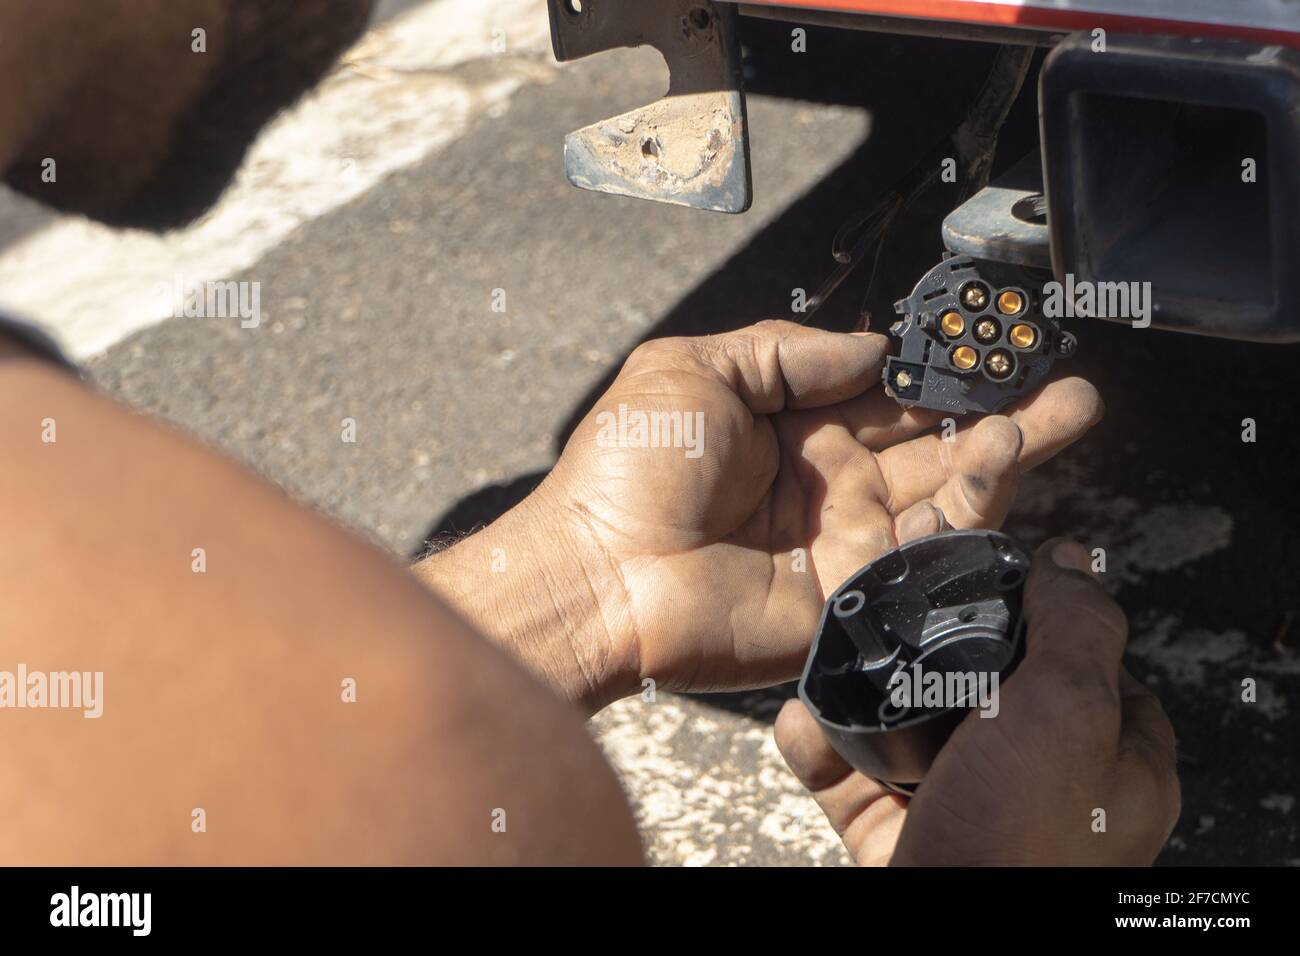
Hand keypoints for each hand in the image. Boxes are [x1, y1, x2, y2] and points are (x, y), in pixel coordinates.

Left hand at [420, 321, 1101, 711]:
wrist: (601, 572)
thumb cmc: (629, 467)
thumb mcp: (696, 369)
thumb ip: (785, 350)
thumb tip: (870, 344)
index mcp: (792, 427)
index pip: (888, 395)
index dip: (943, 373)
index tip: (997, 346)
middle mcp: (829, 484)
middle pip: (933, 447)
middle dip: (1002, 416)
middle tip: (1067, 388)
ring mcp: (844, 542)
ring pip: (942, 498)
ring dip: (1004, 458)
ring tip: (1060, 415)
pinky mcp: (852, 598)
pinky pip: (923, 559)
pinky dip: (967, 521)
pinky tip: (1005, 472)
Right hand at [775, 538, 1180, 865]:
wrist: (944, 951)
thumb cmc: (1019, 848)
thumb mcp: (1068, 712)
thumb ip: (1078, 626)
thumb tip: (1070, 559)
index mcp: (1112, 761)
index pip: (1086, 661)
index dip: (1040, 610)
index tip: (987, 576)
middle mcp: (1044, 786)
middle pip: (986, 684)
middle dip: (929, 641)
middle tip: (889, 600)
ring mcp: (971, 811)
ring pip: (912, 726)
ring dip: (862, 689)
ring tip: (832, 650)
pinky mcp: (905, 838)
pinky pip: (858, 778)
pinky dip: (824, 748)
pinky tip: (803, 722)